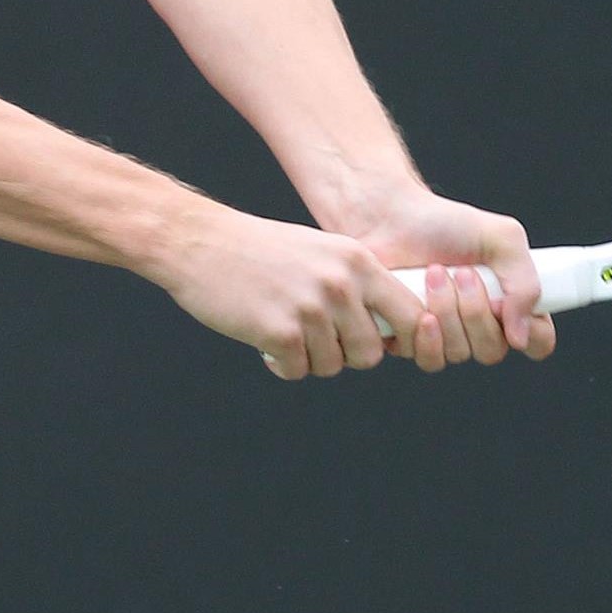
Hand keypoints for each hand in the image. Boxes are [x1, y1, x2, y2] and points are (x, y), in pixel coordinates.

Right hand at [149, 206, 426, 379]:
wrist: (200, 241)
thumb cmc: (260, 249)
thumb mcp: (322, 251)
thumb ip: (356, 283)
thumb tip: (387, 330)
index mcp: (357, 261)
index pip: (412, 315)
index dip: (401, 338)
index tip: (377, 341)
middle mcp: (341, 284)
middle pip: (370, 353)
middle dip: (346, 355)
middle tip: (317, 340)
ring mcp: (311, 309)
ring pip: (333, 365)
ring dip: (310, 359)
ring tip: (287, 334)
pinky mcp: (281, 332)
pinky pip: (298, 371)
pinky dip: (282, 364)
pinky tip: (265, 342)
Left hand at [349, 189, 558, 370]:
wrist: (389, 217)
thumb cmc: (445, 223)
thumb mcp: (502, 237)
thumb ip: (525, 282)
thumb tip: (521, 336)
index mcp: (510, 302)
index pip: (538, 341)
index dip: (532, 334)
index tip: (509, 305)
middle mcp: (480, 325)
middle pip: (493, 351)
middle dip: (476, 312)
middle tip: (462, 272)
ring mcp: (446, 336)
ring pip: (460, 354)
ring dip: (448, 313)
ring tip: (433, 273)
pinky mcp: (412, 340)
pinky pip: (430, 359)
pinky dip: (426, 335)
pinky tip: (418, 307)